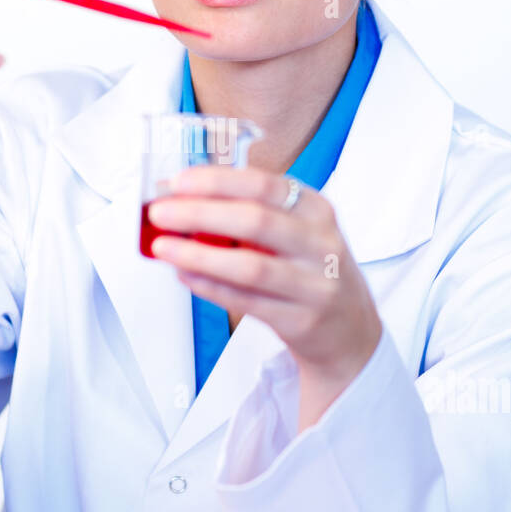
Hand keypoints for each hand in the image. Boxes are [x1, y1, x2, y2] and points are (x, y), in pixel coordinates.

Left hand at [147, 165, 382, 427]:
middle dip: (200, 213)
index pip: (263, 184)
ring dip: (199, 255)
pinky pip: (246, 301)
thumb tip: (182, 199)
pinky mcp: (302, 320)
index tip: (178, 181)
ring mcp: (315, 284)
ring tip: (163, 248)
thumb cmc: (310, 270)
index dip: (217, 181)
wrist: (349, 330)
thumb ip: (250, 213)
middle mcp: (321, 243)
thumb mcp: (296, 231)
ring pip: (250, 266)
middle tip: (160, 212)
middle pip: (256, 220)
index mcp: (316, 209)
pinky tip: (185, 275)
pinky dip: (210, 287)